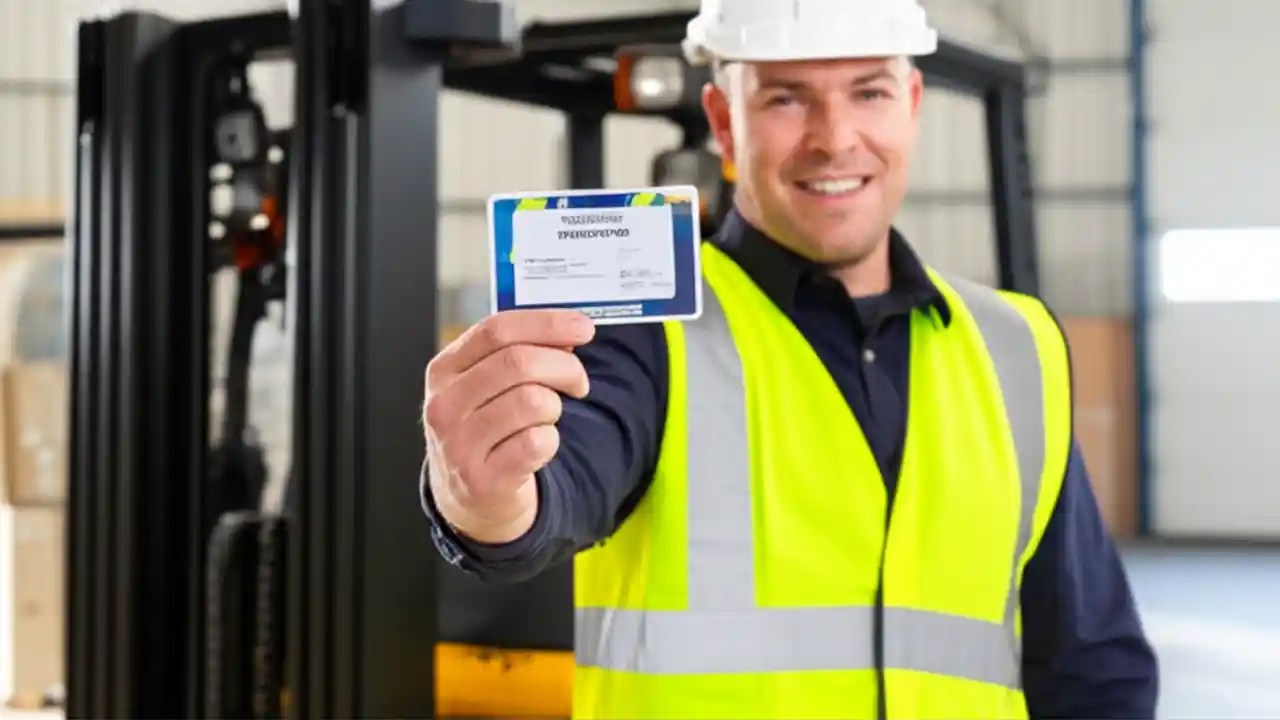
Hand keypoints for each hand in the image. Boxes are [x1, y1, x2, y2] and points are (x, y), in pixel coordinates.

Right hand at [423, 309, 594, 543]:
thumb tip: (569, 334)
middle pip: (519, 362)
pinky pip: (538, 442)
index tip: (583, 328)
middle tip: (579, 382)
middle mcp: (444, 406)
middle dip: (565, 367)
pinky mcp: (482, 480)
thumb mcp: (488, 385)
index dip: (547, 324)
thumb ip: (521, 353)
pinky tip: (538, 446)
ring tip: (546, 419)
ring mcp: (459, 445)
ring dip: (555, 408)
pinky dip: (550, 440)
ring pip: (534, 402)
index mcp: (443, 371)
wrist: (469, 495)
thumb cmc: (486, 429)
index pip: (497, 330)